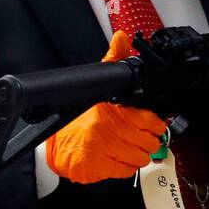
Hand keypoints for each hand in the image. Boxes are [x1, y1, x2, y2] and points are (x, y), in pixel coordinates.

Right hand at [45, 30, 167, 182]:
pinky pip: (126, 170)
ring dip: (137, 155)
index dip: (154, 124)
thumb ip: (113, 60)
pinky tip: (118, 158)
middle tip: (139, 138)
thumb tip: (121, 38)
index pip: (150, 119)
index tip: (150, 124)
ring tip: (127, 148)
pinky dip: (125, 166)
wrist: (55, 145)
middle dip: (147, 141)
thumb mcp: (97, 84)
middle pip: (149, 141)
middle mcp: (109, 128)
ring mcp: (104, 149)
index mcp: (112, 108)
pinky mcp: (99, 166)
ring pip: (140, 157)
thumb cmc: (77, 118)